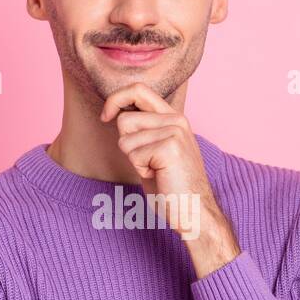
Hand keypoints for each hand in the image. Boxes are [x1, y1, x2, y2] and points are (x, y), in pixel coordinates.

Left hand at [101, 83, 239, 275]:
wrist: (194, 211)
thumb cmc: (172, 186)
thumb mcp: (156, 150)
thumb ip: (142, 129)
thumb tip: (115, 113)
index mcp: (173, 117)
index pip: (138, 89)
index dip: (116, 99)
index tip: (106, 117)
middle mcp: (176, 120)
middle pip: (125, 119)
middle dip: (126, 144)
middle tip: (147, 162)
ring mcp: (175, 131)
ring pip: (126, 139)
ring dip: (134, 160)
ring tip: (155, 170)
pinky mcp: (170, 147)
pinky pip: (133, 155)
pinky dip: (140, 170)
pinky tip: (158, 176)